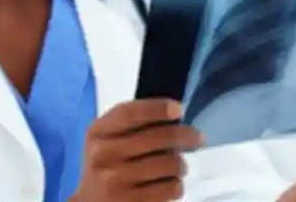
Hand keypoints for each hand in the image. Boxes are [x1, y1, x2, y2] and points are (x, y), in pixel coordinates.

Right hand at [71, 99, 203, 201]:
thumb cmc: (106, 164)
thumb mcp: (108, 138)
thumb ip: (133, 124)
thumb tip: (175, 114)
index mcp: (98, 132)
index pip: (130, 114)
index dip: (157, 108)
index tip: (179, 108)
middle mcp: (103, 155)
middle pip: (158, 138)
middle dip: (186, 136)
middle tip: (197, 138)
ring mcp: (115, 181)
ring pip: (170, 163)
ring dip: (181, 164)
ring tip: (178, 166)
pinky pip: (170, 188)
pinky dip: (177, 185)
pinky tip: (170, 184)